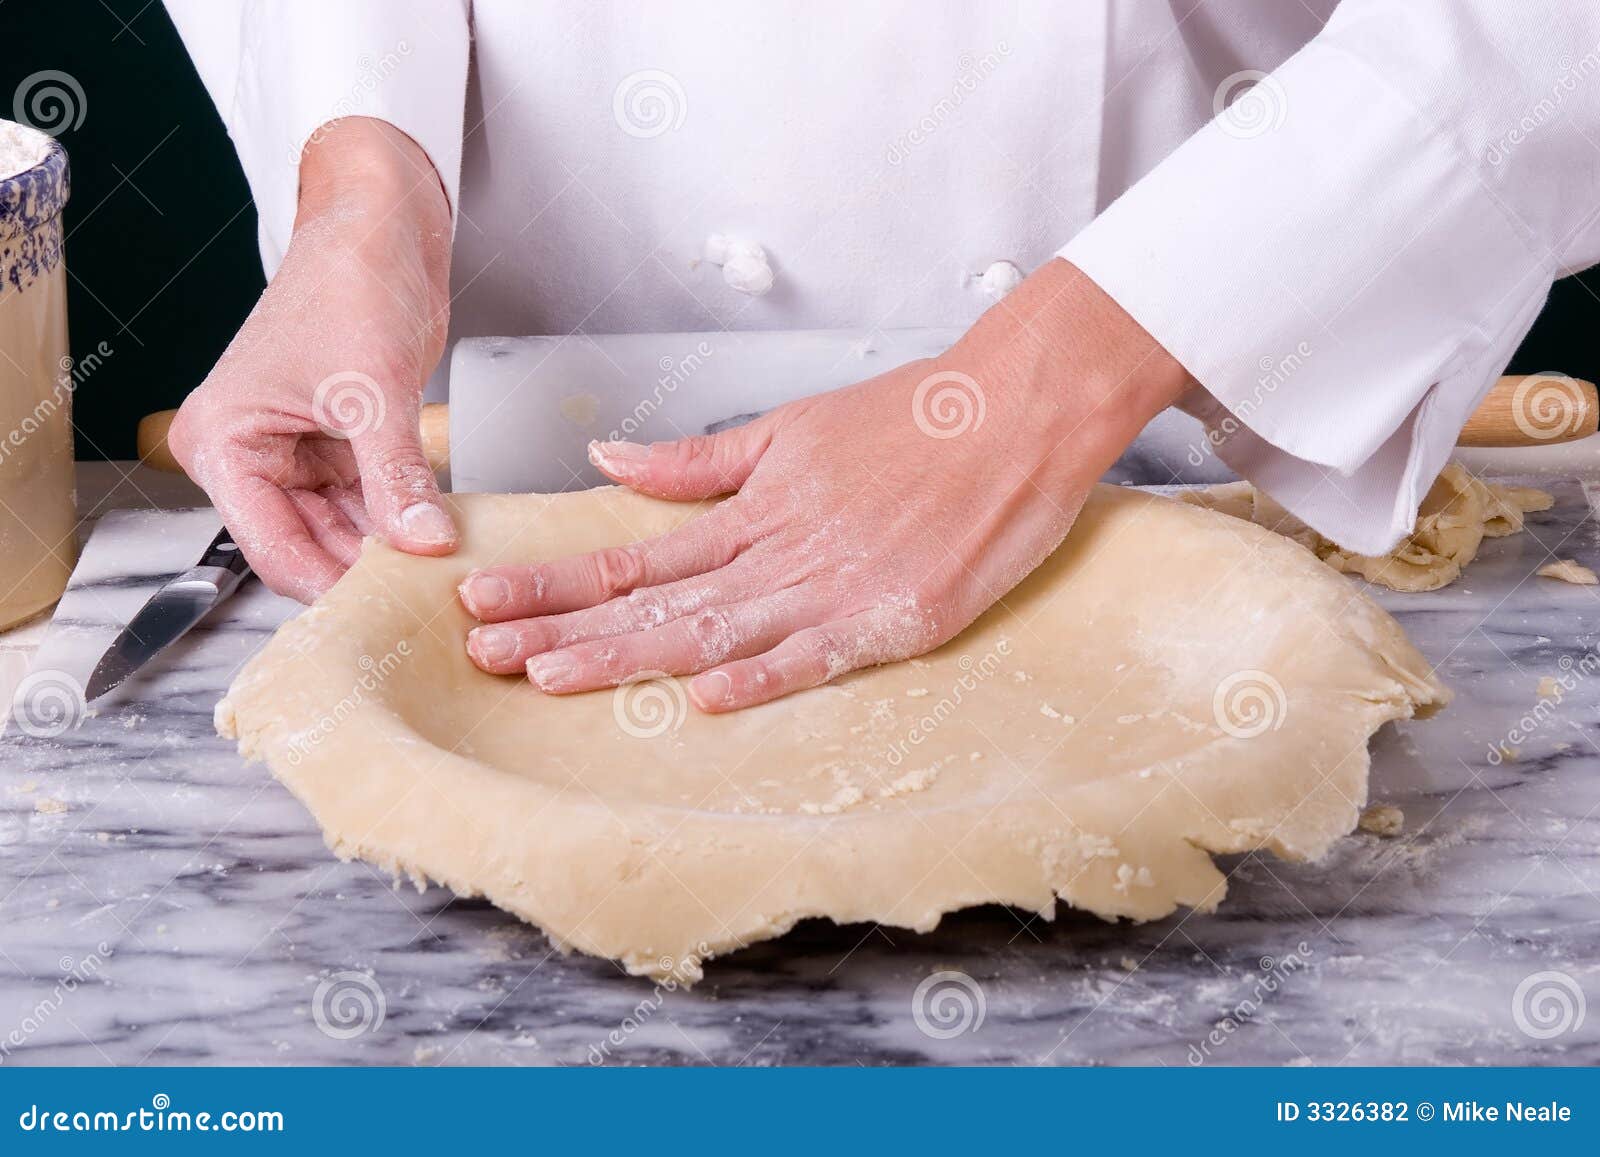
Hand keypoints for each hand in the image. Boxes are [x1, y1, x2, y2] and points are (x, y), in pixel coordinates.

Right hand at [167, 117, 455, 601]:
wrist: (381, 228)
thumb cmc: (351, 279)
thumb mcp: (374, 389)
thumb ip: (396, 476)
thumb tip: (424, 543)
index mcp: (224, 443)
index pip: (273, 548)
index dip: (332, 585)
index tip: (390, 610)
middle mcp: (249, 456)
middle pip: (307, 547)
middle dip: (368, 571)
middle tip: (430, 600)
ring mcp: (294, 456)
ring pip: (343, 533)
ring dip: (392, 550)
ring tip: (446, 576)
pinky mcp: (337, 449)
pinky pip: (370, 505)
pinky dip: (405, 521)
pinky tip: (443, 540)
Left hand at [460, 260, 1189, 709]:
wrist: (1016, 411)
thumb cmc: (912, 419)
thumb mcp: (792, 429)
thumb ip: (698, 462)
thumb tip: (609, 462)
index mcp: (753, 511)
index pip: (634, 558)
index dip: (556, 581)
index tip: (482, 596)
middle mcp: (780, 552)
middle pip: (655, 603)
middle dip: (563, 628)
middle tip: (482, 652)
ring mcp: (836, 586)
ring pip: (715, 628)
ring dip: (631, 656)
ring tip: (550, 676)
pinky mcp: (897, 614)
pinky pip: (821, 652)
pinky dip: (766, 674)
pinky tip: (708, 697)